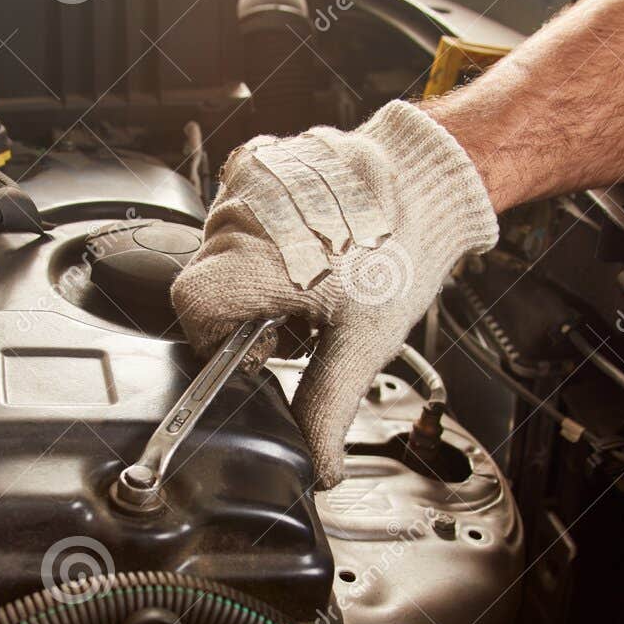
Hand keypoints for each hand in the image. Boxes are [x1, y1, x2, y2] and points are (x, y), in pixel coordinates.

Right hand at [169, 100, 498, 487]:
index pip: (193, 309)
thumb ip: (324, 409)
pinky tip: (304, 245)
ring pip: (220, 246)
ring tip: (306, 281)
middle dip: (242, 311)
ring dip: (251, 272)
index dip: (218, 339)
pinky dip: (262, 235)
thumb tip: (314, 464)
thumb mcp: (360, 343)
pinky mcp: (258, 159)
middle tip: (296, 320)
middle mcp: (240, 216)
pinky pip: (238, 210)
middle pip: (206, 281)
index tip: (258, 348)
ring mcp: (246, 182)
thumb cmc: (401, 253)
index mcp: (254, 263)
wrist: (430, 184)